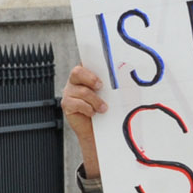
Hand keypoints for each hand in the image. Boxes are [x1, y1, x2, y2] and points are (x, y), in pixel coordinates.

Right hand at [61, 64, 107, 178]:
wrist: (98, 131)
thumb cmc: (107, 110)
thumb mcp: (112, 95)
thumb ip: (113, 84)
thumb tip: (126, 72)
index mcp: (86, 74)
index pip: (85, 61)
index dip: (90, 61)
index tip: (103, 66)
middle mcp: (75, 81)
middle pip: (77, 72)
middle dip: (91, 79)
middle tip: (101, 87)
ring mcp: (69, 92)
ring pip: (82, 91)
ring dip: (95, 100)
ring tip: (103, 108)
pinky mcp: (67, 104)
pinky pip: (76, 103)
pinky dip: (88, 109)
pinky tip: (93, 113)